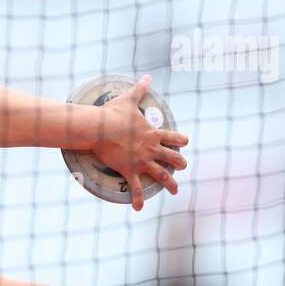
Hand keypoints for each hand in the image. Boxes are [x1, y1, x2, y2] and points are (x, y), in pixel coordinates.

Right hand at [91, 74, 189, 210]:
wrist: (99, 128)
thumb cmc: (112, 114)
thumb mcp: (128, 100)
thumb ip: (140, 89)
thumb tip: (147, 76)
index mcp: (154, 133)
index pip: (175, 138)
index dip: (181, 140)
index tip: (185, 142)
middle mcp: (152, 149)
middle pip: (173, 158)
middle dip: (180, 164)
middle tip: (182, 167)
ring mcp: (142, 161)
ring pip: (162, 175)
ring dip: (170, 184)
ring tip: (175, 191)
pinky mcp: (129, 170)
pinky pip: (136, 188)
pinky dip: (138, 199)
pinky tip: (139, 208)